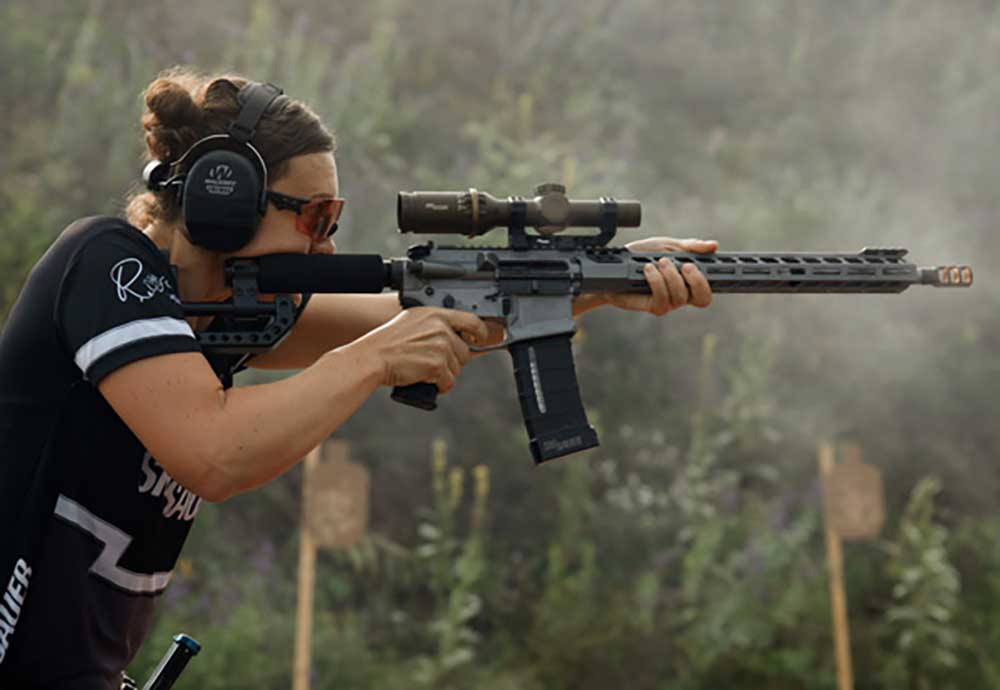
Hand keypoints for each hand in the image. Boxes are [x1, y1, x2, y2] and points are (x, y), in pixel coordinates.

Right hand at [356, 307, 489, 392]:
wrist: (372, 357)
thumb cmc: (387, 343)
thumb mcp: (412, 323)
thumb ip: (436, 326)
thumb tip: (457, 337)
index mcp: (435, 314)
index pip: (471, 320)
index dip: (481, 332)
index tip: (481, 339)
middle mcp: (441, 327)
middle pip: (465, 351)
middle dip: (453, 361)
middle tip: (433, 363)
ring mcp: (441, 346)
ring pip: (457, 368)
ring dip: (444, 374)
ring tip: (424, 371)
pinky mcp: (438, 365)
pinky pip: (449, 381)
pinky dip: (440, 386)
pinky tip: (427, 381)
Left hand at [605, 236, 717, 314]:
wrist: (617, 266)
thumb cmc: (643, 256)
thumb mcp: (667, 245)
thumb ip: (690, 246)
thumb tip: (713, 245)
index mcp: (689, 280)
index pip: (709, 288)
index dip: (711, 281)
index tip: (705, 265)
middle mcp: (682, 294)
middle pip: (702, 298)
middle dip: (697, 281)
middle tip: (685, 265)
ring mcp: (669, 302)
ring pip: (681, 296)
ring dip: (670, 276)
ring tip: (660, 261)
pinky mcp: (654, 307)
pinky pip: (662, 298)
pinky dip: (656, 281)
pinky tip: (648, 270)